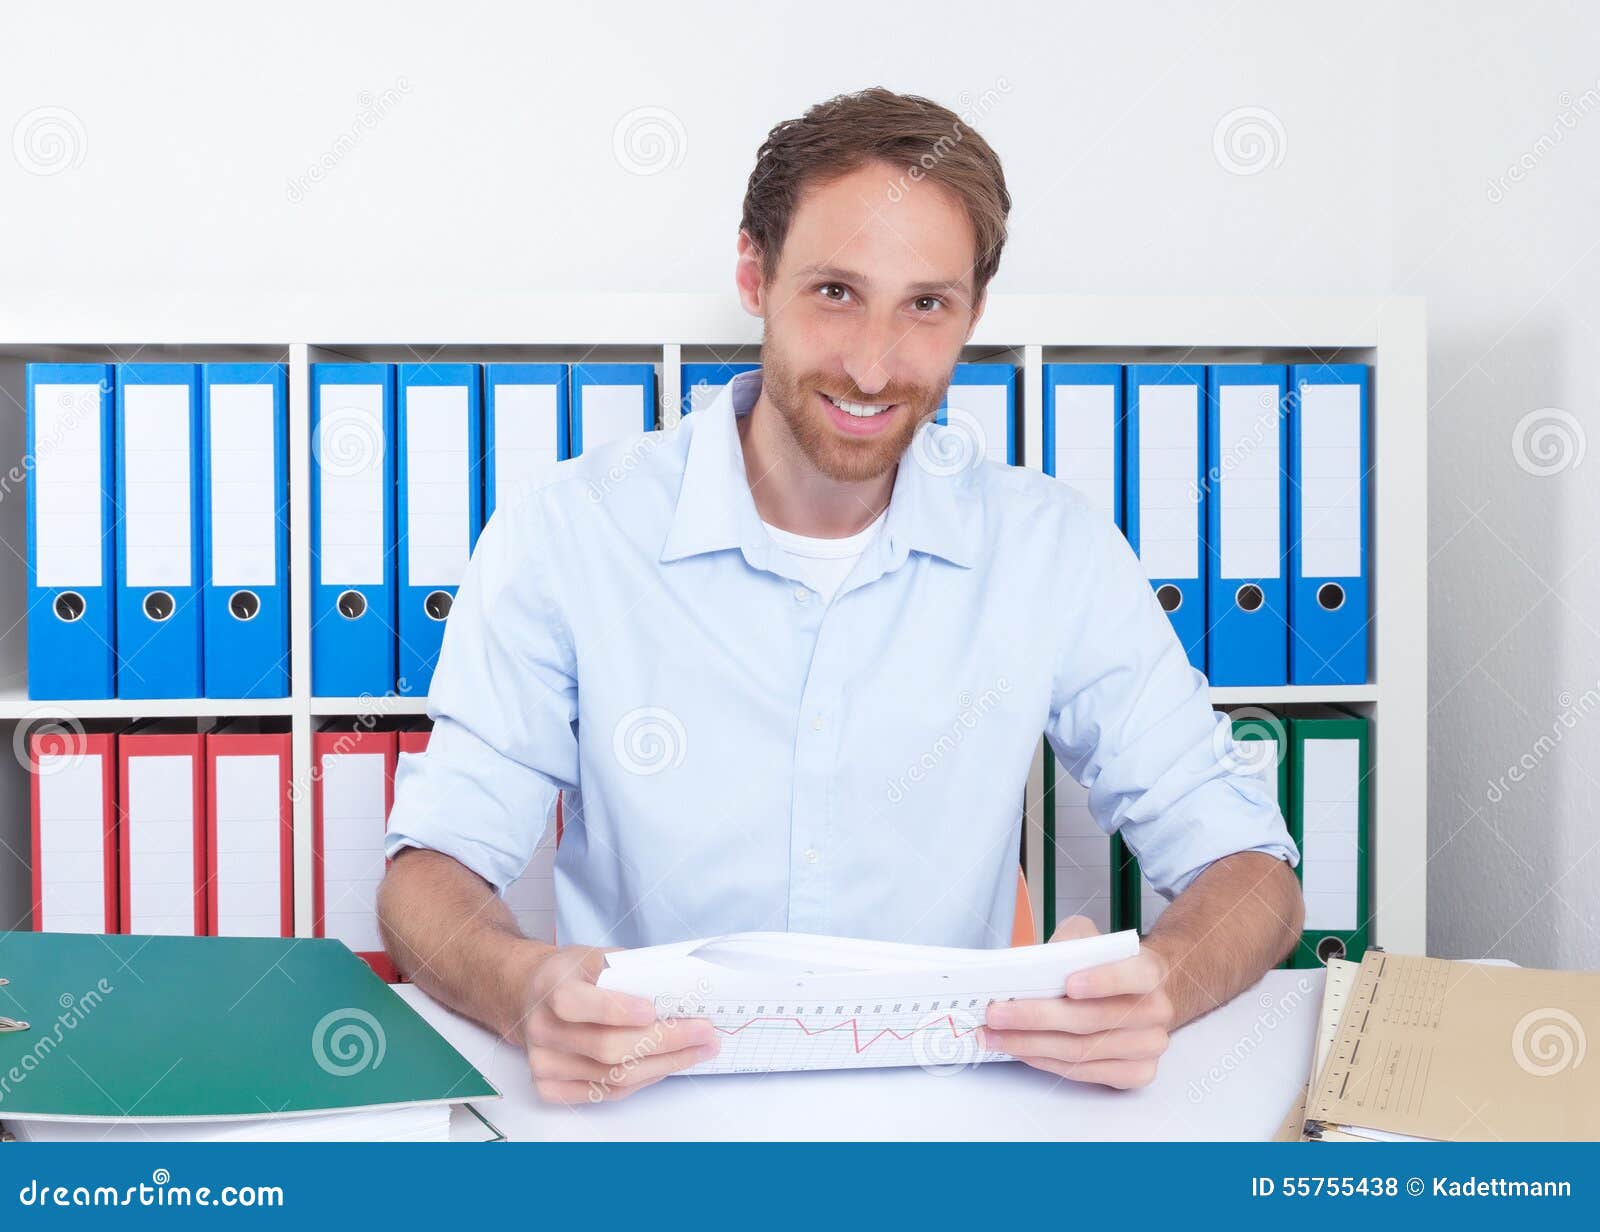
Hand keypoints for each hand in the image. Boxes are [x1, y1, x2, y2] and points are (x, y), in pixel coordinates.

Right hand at [512, 944, 720, 1102]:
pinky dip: (642, 1080)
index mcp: (550, 986)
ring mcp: (543, 1063)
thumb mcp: (597, 956)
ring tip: (699, 1050)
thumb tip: (683, 990)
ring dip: (664, 1064)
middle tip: (704, 1032)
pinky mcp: (549, 1087)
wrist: (532, 995)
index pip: (574, 1004)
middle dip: (665, 1041)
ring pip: (612, 1076)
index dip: (615, 1010)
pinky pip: (605, 1092)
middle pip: (606, 1047)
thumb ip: (631, 971)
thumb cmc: (574, 974)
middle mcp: (541, 1028)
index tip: (653, 1010)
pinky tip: (667, 1064)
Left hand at [982, 914, 1174, 1088]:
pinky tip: (1024, 1051)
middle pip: (1091, 1020)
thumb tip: (1034, 963)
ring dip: (1032, 1045)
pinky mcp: (1137, 1073)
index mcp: (1149, 971)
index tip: (1068, 984)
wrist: (1141, 993)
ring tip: (996, 1036)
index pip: (1133, 976)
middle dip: (1037, 1017)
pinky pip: (1085, 1073)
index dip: (1102, 981)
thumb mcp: (1089, 938)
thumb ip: (1069, 942)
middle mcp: (1155, 1011)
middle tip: (998, 1014)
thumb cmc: (1106, 963)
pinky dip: (1048, 1063)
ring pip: (1083, 1051)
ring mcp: (1149, 1046)